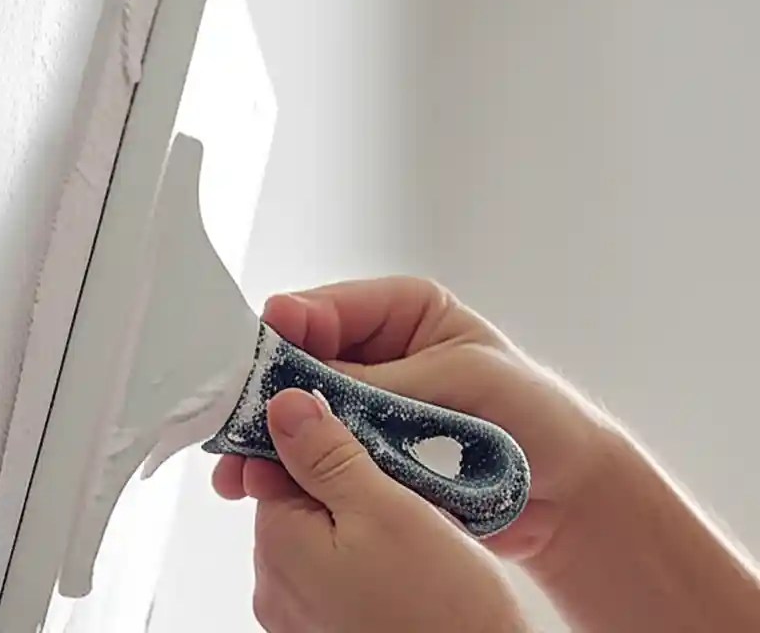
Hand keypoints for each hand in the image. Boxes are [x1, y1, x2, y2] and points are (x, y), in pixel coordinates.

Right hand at [213, 277, 617, 561]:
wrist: (569, 495)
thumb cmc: (535, 417)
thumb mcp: (459, 382)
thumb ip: (381, 383)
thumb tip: (307, 385)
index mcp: (400, 312)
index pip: (325, 310)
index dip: (287, 331)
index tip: (258, 357)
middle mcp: (374, 354)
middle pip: (300, 365)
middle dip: (267, 395)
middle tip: (236, 422)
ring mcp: (366, 407)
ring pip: (299, 415)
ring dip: (269, 440)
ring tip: (243, 469)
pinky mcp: (364, 455)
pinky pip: (315, 454)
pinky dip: (289, 470)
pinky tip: (264, 485)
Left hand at [248, 387, 527, 631]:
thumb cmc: (443, 613)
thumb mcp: (388, 510)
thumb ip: (328, 455)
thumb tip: (283, 407)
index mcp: (277, 546)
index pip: (274, 463)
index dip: (319, 438)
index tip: (363, 431)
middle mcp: (275, 587)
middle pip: (298, 500)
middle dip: (345, 482)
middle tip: (405, 484)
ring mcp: (300, 617)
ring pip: (322, 537)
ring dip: (360, 522)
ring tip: (416, 530)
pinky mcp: (330, 632)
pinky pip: (337, 575)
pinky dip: (367, 560)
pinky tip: (410, 565)